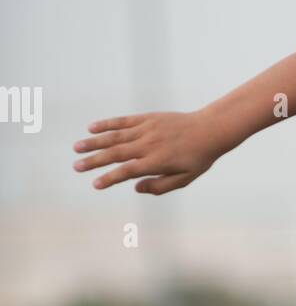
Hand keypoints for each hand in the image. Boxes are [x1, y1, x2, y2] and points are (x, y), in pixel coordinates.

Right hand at [73, 109, 218, 192]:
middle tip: (76, 167)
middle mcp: (149, 145)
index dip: (110, 178)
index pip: (127, 171)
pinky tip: (92, 128)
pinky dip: (107, 124)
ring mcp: (147, 129)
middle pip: (116, 154)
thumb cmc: (198, 158)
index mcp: (156, 161)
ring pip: (115, 136)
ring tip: (77, 147)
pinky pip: (124, 121)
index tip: (95, 184)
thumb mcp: (184, 179)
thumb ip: (160, 186)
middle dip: (94, 161)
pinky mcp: (147, 118)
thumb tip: (136, 187)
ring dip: (94, 142)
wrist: (210, 130)